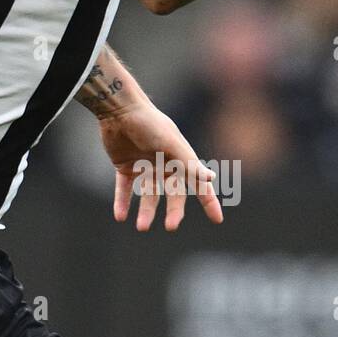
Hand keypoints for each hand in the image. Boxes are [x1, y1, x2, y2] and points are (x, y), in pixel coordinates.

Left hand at [99, 103, 223, 231]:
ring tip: (141, 227)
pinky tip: (120, 216)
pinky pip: (125, 189)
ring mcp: (144, 167)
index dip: (208, 201)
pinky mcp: (125, 167)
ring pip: (148, 195)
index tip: (217, 219)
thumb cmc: (149, 124)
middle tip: (171, 227)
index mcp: (180, 159)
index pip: (198, 184)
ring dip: (146, 212)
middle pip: (173, 195)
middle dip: (174, 212)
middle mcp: (164, 165)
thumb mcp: (170, 144)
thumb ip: (188, 163)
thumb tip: (211, 178)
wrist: (119, 110)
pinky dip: (122, 202)